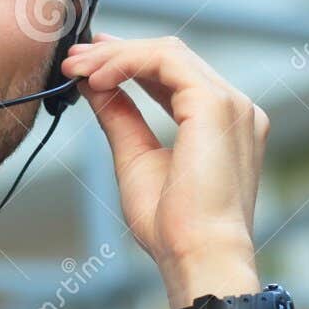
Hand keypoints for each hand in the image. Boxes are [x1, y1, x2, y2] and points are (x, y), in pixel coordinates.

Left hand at [60, 32, 267, 308]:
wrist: (197, 256)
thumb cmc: (173, 226)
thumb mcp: (136, 159)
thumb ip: (120, 118)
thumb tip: (93, 85)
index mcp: (222, 123)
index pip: (175, 74)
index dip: (130, 61)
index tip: (89, 62)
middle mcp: (234, 108)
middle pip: (171, 57)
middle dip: (117, 52)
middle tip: (74, 59)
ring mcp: (231, 104)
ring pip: (167, 53)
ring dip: (116, 55)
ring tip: (78, 69)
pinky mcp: (215, 104)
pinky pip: (165, 62)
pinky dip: (127, 63)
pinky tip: (97, 78)